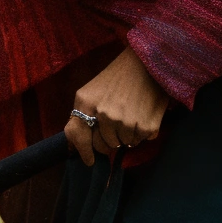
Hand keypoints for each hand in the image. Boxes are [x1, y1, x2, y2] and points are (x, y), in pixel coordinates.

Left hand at [66, 48, 168, 167]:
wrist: (147, 62)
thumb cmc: (118, 77)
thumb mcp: (91, 90)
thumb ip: (81, 114)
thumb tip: (74, 146)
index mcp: (86, 102)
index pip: (78, 136)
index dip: (83, 152)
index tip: (89, 161)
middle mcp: (104, 114)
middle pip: (103, 146)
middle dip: (108, 142)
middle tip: (117, 127)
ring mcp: (125, 121)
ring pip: (124, 144)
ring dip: (127, 135)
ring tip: (132, 114)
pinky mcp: (146, 126)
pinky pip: (142, 140)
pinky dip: (143, 132)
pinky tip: (144, 113)